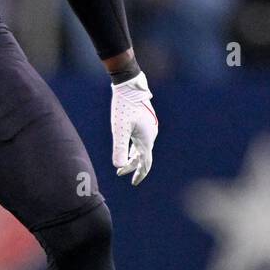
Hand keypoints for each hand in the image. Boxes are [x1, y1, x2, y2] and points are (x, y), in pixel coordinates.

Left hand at [110, 70, 157, 185]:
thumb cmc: (123, 106)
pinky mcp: (145, 122)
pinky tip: (129, 149)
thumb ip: (119, 148)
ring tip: (124, 166)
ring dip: (133, 158)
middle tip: (123, 175)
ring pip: (142, 148)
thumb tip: (118, 166)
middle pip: (144, 157)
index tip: (133, 183)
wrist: (130, 86)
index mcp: (146, 139)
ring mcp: (149, 128)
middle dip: (134, 167)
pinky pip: (141, 140)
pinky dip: (135, 148)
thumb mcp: (119, 128)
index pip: (145, 163)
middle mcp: (151, 135)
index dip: (140, 174)